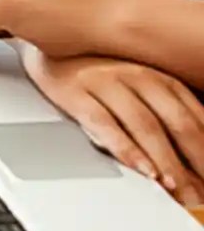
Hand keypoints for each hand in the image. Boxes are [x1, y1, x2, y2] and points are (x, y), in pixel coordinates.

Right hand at [23, 48, 203, 205]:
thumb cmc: (90, 65)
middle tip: (196, 191)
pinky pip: (105, 124)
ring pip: (145, 125)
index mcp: (156, 73)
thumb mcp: (133, 79)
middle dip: (192, 161)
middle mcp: (135, 74)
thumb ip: (159, 106)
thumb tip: (186, 145)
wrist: (42, 40)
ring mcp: (105, 81)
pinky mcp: (75, 91)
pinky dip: (127, 149)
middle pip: (176, 122)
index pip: (193, 116)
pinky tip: (140, 167)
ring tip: (174, 186)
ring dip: (164, 160)